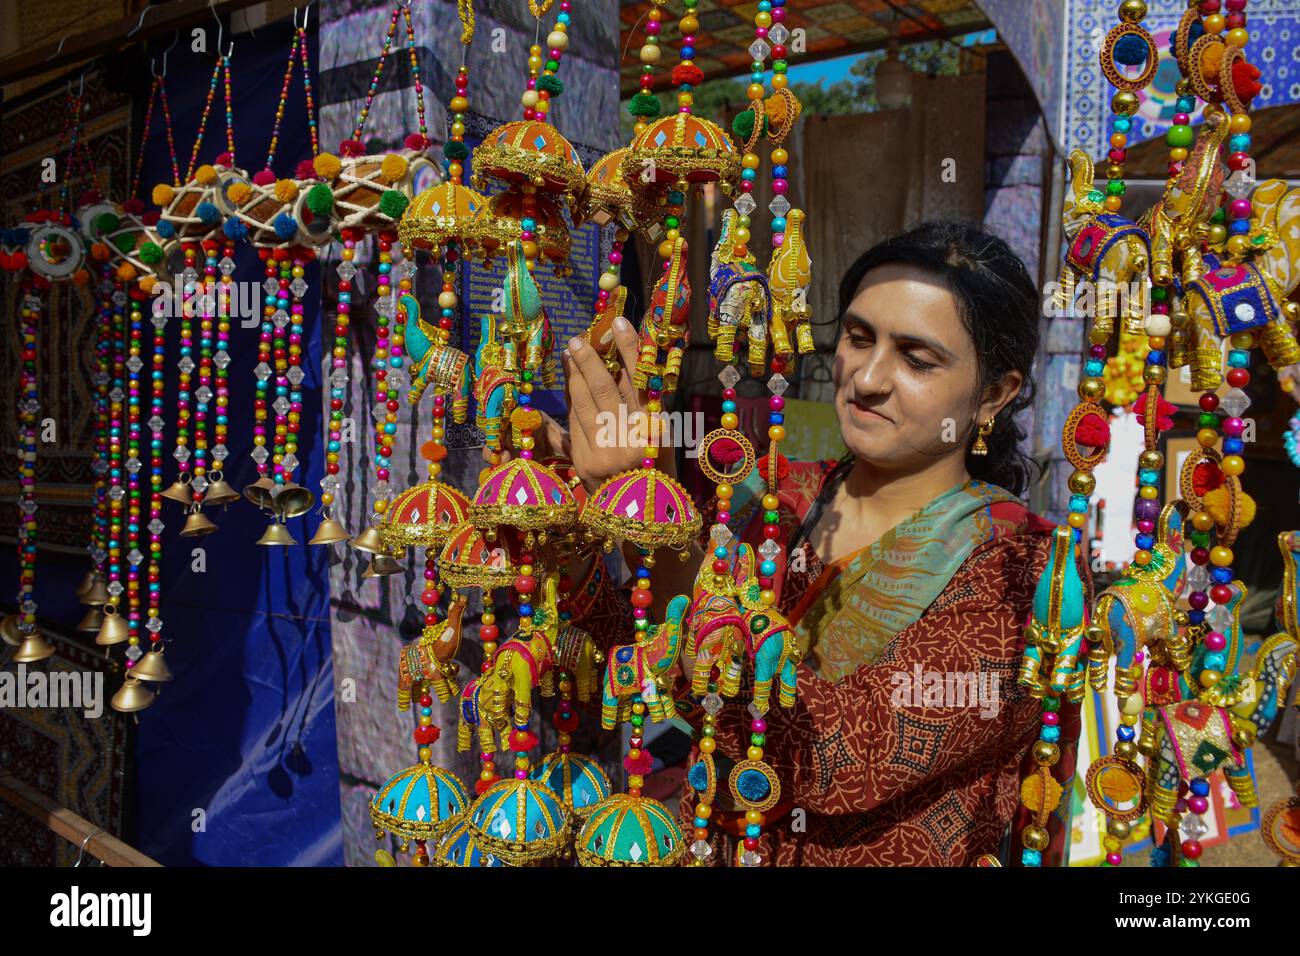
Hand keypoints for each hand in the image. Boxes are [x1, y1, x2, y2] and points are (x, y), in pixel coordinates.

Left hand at [561, 316, 659, 492]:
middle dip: (589, 360)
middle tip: (578, 339)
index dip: (629, 348)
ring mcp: (603, 453)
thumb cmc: (658, 470)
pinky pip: (572, 425)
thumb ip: (643, 401)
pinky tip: (569, 386)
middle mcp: (630, 441)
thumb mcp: (661, 435)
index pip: (640, 380)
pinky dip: (570, 403)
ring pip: (582, 405)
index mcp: (657, 430)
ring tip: (570, 355)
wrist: (642, 516)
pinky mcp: (583, 464)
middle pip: (604, 389)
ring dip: (573, 377)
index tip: (619, 321)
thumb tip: (624, 360)